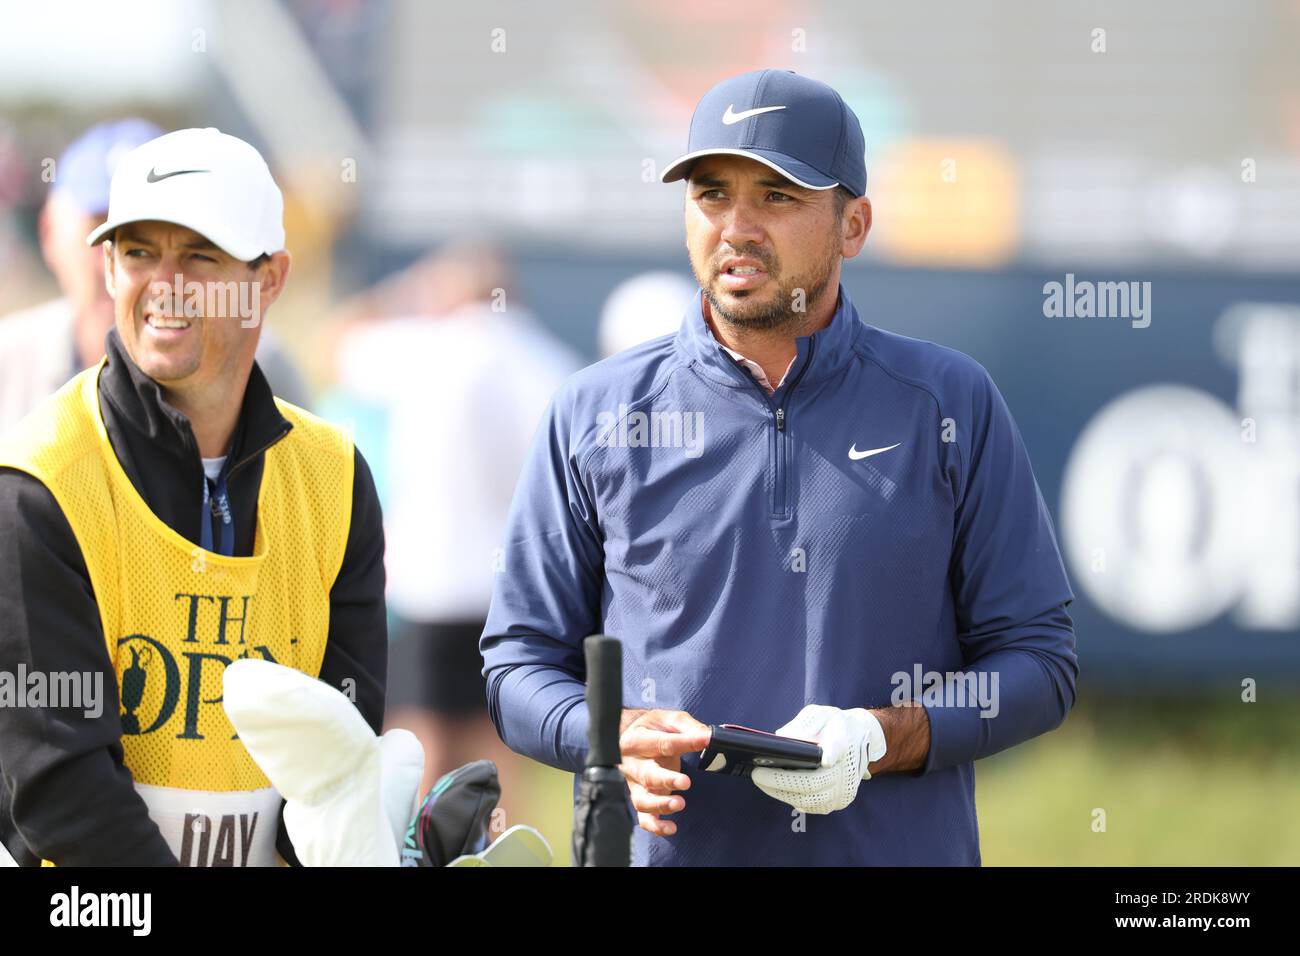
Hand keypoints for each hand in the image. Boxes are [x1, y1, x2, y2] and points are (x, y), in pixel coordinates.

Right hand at [616, 708, 711, 838]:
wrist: (629, 736)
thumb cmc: (652, 728)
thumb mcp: (669, 719)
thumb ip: (688, 727)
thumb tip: (708, 736)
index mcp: (637, 740)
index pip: (662, 743)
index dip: (685, 742)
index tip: (705, 741)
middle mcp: (632, 764)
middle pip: (647, 775)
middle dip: (666, 780)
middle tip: (685, 782)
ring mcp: (635, 784)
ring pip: (643, 800)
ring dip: (661, 804)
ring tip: (680, 803)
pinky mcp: (641, 798)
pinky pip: (644, 818)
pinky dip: (655, 826)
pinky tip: (671, 828)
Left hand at [750, 704, 886, 814]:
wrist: (860, 738)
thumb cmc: (834, 725)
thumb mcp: (822, 714)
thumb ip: (806, 722)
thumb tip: (783, 736)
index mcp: (843, 742)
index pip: (838, 749)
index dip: (831, 754)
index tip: (826, 760)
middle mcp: (846, 770)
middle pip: (812, 782)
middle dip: (780, 780)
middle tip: (756, 773)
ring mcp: (843, 790)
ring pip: (809, 799)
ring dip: (781, 792)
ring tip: (759, 781)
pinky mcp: (837, 802)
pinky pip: (810, 806)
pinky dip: (790, 798)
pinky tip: (774, 788)